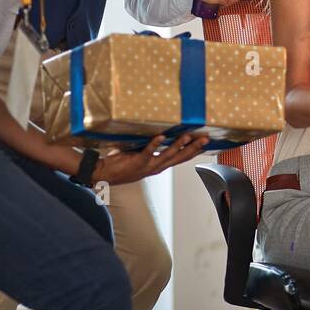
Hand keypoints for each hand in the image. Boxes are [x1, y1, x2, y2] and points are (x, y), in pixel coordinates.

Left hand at [94, 134, 208, 184]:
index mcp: (158, 166)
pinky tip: (162, 136)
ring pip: (168, 155)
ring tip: (188, 136)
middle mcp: (156, 167)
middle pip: (179, 158)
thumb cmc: (120, 165)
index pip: (180, 159)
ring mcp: (148, 166)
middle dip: (193, 148)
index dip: (193, 152)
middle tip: (205, 139)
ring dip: (179, 145)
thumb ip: (150, 149)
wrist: (103, 174)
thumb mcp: (140, 157)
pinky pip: (148, 152)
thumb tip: (159, 134)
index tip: (205, 144)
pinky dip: (155, 144)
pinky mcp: (137, 162)